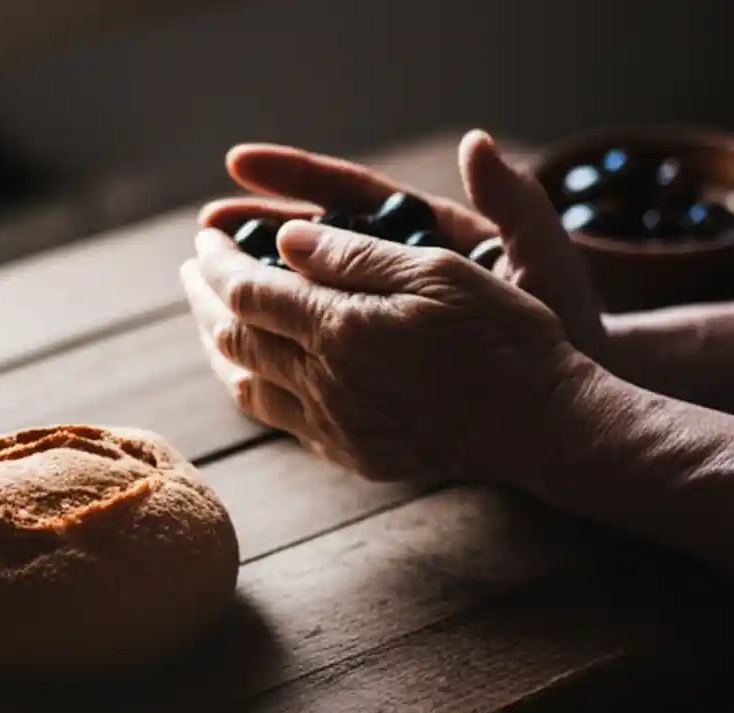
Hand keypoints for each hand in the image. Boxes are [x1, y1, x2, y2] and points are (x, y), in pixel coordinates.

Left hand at [179, 131, 601, 483]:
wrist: (542, 425)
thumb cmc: (503, 336)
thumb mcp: (436, 272)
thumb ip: (354, 257)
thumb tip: (285, 242)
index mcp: (340, 329)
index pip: (249, 290)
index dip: (218, 261)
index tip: (203, 237)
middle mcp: (325, 382)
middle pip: (235, 338)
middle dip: (204, 298)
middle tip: (191, 270)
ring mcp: (336, 425)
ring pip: (248, 386)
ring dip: (218, 348)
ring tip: (208, 320)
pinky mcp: (355, 453)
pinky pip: (282, 421)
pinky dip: (254, 389)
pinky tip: (257, 375)